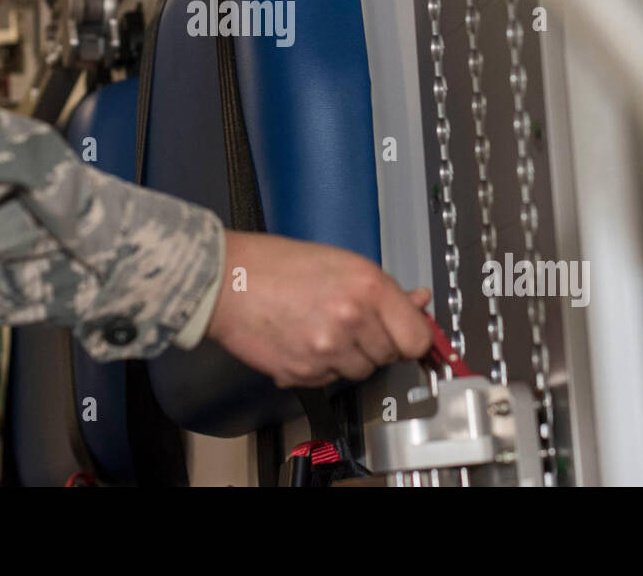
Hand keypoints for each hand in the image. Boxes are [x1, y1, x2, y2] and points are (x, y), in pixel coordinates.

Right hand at [203, 229, 433, 387]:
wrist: (225, 282)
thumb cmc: (275, 264)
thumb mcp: (340, 262)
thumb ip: (383, 288)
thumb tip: (417, 301)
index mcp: (367, 287)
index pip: (417, 337)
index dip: (412, 337)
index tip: (408, 335)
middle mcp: (351, 320)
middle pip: (390, 356)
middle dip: (375, 342)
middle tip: (349, 319)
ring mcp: (327, 351)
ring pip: (360, 371)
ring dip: (349, 357)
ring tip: (321, 327)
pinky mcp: (305, 374)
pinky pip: (330, 380)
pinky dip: (322, 366)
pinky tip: (304, 339)